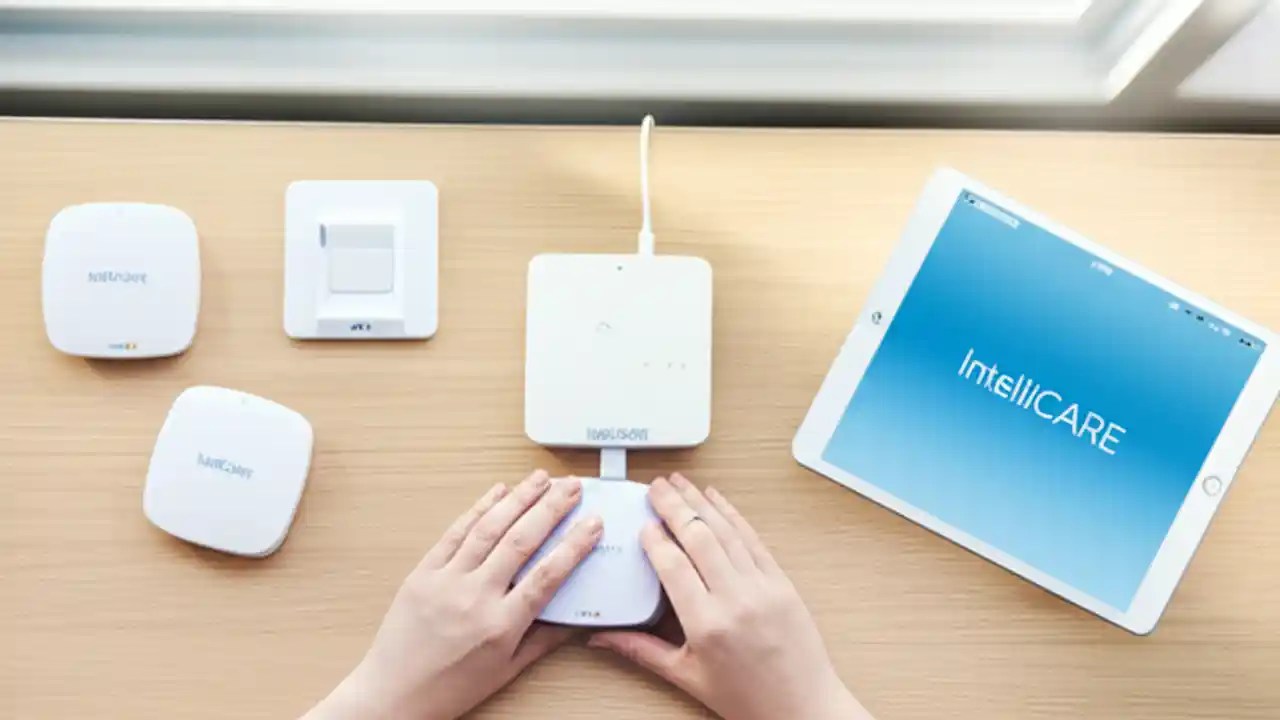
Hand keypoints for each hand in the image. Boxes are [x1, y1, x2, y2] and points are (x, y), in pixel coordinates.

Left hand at [303, 470, 601, 719]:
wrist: (393, 693)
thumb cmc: (450, 688)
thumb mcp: (506, 671)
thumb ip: (543, 640)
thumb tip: (575, 618)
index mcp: (500, 625)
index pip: (547, 575)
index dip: (574, 545)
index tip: (593, 523)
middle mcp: (474, 597)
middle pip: (521, 541)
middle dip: (551, 508)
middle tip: (571, 487)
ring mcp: (445, 581)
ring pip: (488, 529)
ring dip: (518, 498)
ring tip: (541, 479)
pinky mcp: (422, 573)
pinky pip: (454, 533)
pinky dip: (478, 509)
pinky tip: (497, 492)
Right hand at [589, 474, 871, 719]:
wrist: (803, 708)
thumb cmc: (747, 699)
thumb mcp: (686, 677)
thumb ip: (640, 651)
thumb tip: (601, 638)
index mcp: (707, 624)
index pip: (673, 566)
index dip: (655, 539)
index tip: (642, 524)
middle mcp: (736, 599)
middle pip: (698, 538)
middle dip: (674, 507)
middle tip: (656, 487)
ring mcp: (763, 587)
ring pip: (726, 531)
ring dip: (701, 503)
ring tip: (680, 483)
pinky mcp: (782, 582)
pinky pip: (753, 540)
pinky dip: (733, 516)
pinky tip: (717, 500)